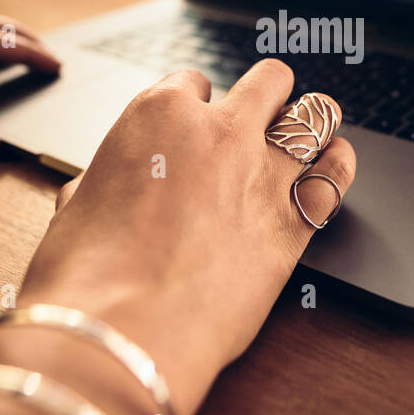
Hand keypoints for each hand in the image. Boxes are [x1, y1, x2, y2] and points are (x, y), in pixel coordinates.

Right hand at [14, 60, 356, 414]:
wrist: (122, 332)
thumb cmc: (86, 276)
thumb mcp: (76, 210)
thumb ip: (100, 185)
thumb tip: (97, 192)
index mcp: (158, 116)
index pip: (191, 82)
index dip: (195, 103)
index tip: (196, 122)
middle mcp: (219, 133)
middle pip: (268, 82)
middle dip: (265, 96)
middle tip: (261, 117)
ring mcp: (263, 175)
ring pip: (315, 116)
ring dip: (312, 121)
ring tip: (310, 132)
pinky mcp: (295, 225)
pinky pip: (336, 176)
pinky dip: (338, 165)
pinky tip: (334, 164)